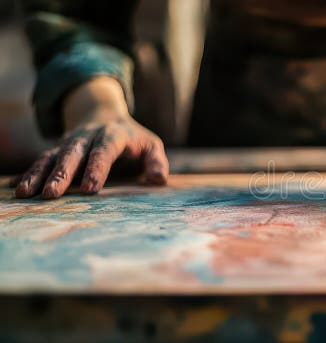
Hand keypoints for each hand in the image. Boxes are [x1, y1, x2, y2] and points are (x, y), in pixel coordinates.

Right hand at [16, 77, 167, 198]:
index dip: (97, 168)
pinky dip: (28, 173)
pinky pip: (40, 161)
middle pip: (72, 154)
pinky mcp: (56, 150)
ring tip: (26, 194)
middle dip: (61, 174)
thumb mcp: (151, 146)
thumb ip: (156, 161)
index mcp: (114, 134)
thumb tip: (158, 179)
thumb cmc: (133, 139)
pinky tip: (15, 188)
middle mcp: (87, 137)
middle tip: (52, 194)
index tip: (89, 189)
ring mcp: (69, 143)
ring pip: (51, 157)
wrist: (104, 115)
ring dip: (38, 174)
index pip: (104, 150)